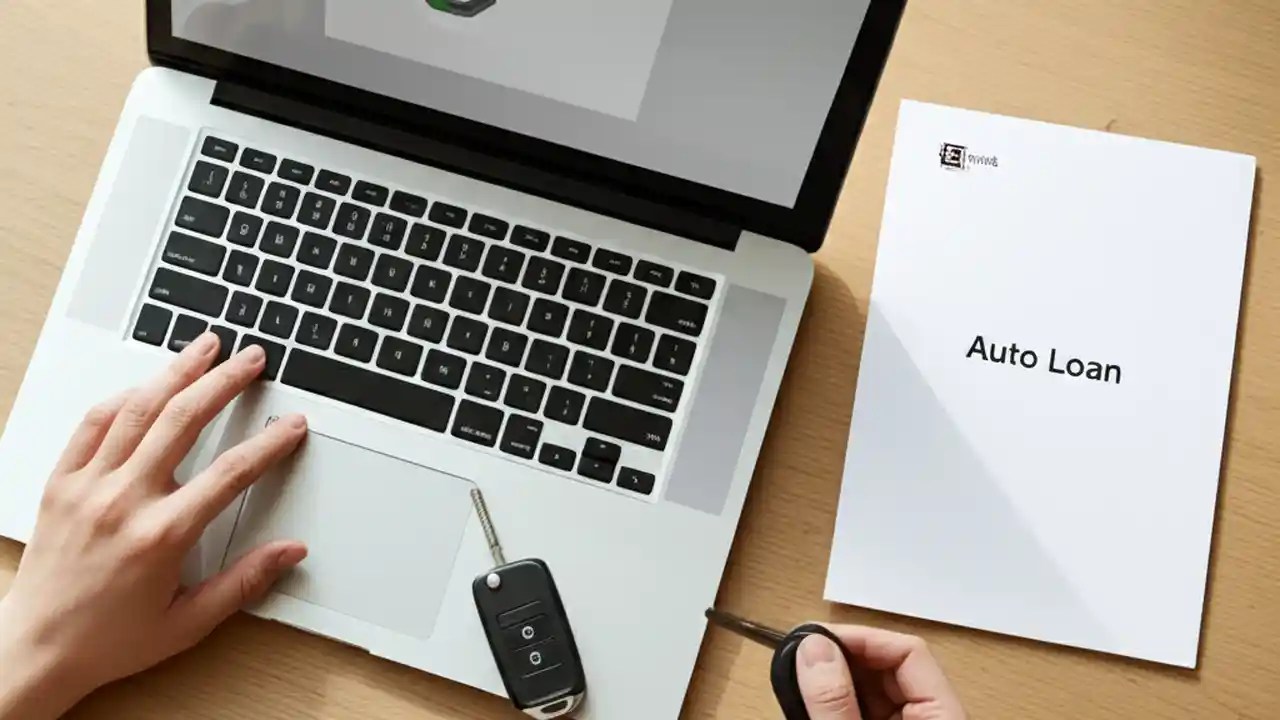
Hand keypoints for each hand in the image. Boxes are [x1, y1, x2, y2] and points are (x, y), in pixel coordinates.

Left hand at [0, 333, 308, 719]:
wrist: (34, 649)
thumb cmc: (110, 639)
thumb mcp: (190, 621)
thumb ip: (245, 582)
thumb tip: (291, 552)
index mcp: (162, 536)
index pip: (231, 473)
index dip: (270, 443)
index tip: (292, 425)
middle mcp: (123, 502)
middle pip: (184, 420)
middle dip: (225, 382)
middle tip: (252, 360)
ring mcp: (87, 486)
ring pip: (138, 409)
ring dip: (176, 372)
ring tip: (205, 346)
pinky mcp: (60, 482)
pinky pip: (92, 424)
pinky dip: (122, 397)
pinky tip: (147, 384)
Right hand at [795, 625, 965, 719]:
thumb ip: (836, 702)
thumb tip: (814, 648)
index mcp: (942, 717)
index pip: (910, 653)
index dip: (862, 638)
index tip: (818, 638)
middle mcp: (930, 719)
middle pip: (890, 668)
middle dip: (844, 657)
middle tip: (802, 653)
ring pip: (873, 689)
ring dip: (837, 678)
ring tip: (800, 674)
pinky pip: (864, 710)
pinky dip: (837, 701)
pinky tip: (813, 700)